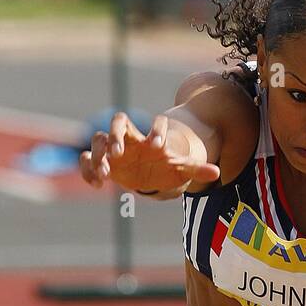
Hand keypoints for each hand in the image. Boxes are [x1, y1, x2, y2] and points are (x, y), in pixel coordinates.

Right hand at [79, 111, 219, 191]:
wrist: (148, 174)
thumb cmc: (165, 166)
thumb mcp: (180, 168)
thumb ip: (196, 168)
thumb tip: (217, 172)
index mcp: (152, 136)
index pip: (153, 123)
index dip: (155, 130)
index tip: (157, 147)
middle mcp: (131, 138)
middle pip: (117, 122)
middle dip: (114, 136)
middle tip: (117, 153)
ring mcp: (113, 148)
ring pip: (98, 140)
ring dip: (98, 155)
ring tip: (106, 174)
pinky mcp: (102, 162)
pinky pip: (88, 159)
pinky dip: (88, 169)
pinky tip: (98, 184)